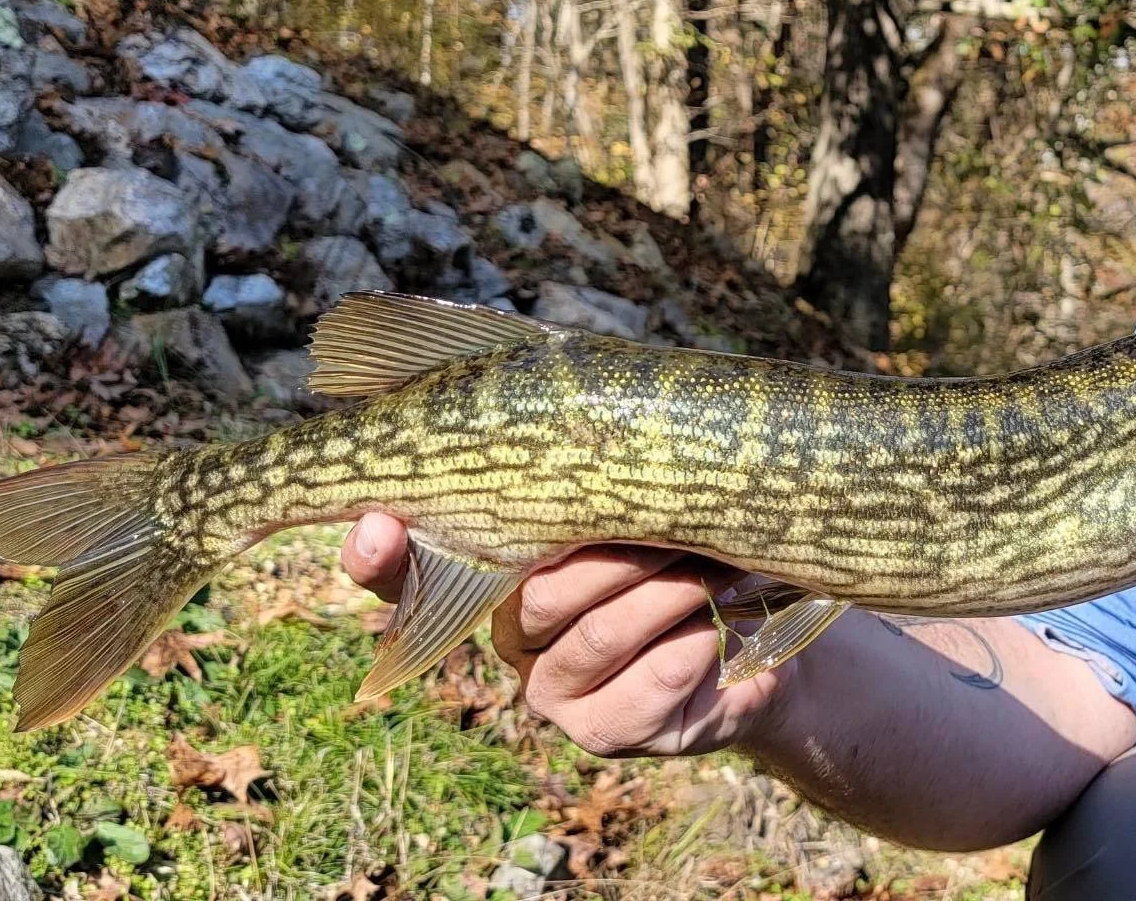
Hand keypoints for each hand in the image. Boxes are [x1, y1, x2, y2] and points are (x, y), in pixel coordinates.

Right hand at [340, 513, 792, 756]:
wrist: (755, 637)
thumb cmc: (692, 548)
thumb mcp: (645, 497)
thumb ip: (599, 470)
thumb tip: (578, 402)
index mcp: (496, 570)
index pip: (406, 569)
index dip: (381, 553)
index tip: (380, 520)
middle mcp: (511, 634)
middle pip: (535, 590)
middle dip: (618, 551)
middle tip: (680, 523)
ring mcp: (551, 691)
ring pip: (596, 631)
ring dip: (668, 590)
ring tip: (712, 566)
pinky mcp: (602, 733)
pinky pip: (647, 681)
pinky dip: (694, 642)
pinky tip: (719, 625)